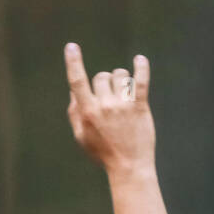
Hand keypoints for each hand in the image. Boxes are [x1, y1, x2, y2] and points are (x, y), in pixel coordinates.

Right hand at [63, 44, 154, 172]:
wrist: (129, 166)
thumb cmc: (103, 153)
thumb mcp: (81, 137)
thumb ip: (74, 113)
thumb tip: (74, 92)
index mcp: (87, 113)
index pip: (77, 82)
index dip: (73, 63)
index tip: (71, 47)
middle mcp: (104, 106)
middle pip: (101, 76)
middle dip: (103, 81)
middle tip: (108, 95)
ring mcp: (123, 106)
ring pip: (120, 75)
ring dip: (120, 79)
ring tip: (123, 93)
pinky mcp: (140, 107)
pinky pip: (141, 80)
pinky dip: (141, 67)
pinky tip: (140, 60)